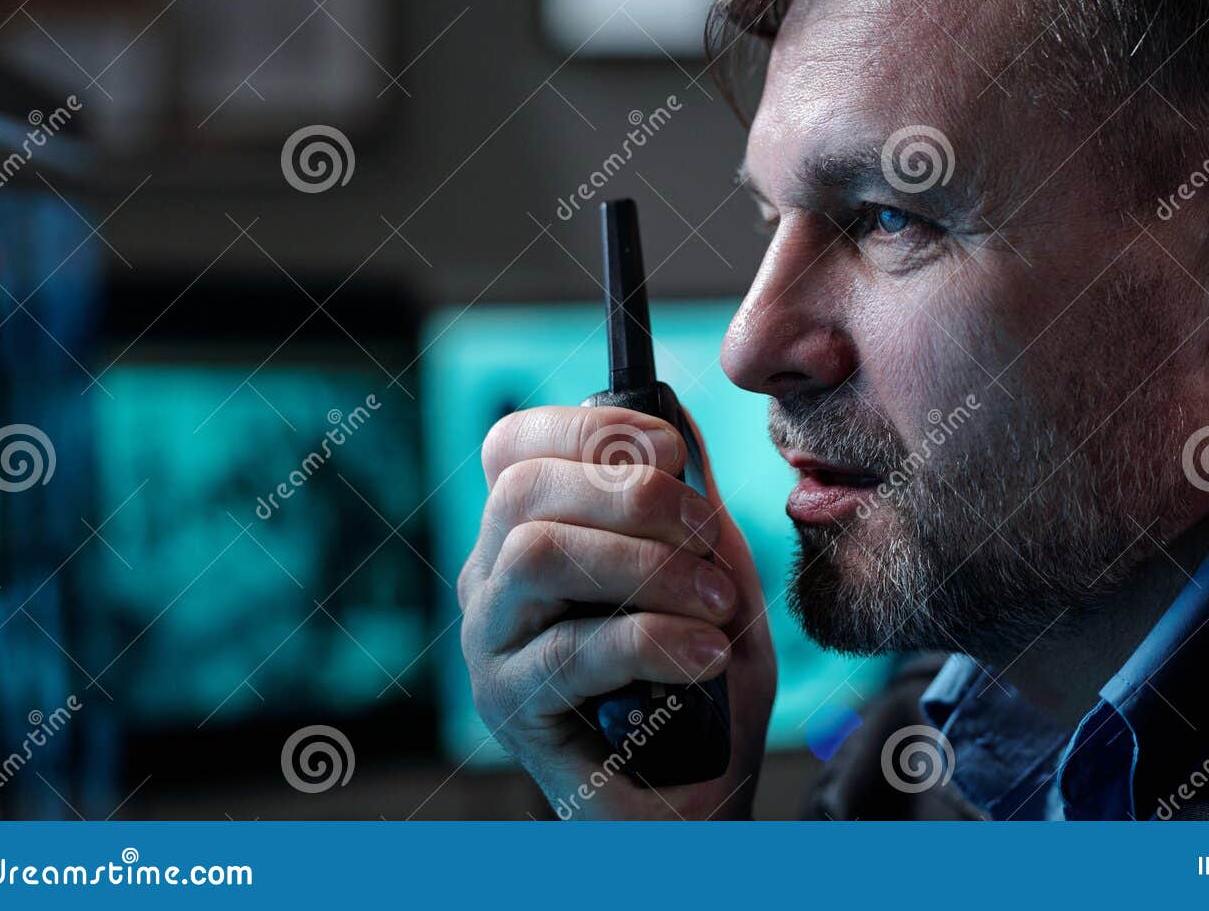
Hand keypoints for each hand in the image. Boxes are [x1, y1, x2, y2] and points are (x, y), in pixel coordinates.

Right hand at [458, 403, 776, 817]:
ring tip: (715, 604)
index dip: (588, 427)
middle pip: (524, 491)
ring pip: (538, 556)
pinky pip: (569, 652)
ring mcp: (492, 644)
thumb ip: (684, 500)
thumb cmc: (699, 674)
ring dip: (645, 568)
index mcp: (529, 531)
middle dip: (634, 497)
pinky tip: (704, 656)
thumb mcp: (704, 570)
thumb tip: (673, 417)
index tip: (670, 450)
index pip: (514, 446)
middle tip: (707, 542)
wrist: (702, 791)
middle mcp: (493, 579)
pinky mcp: (512, 709)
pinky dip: (651, 640)